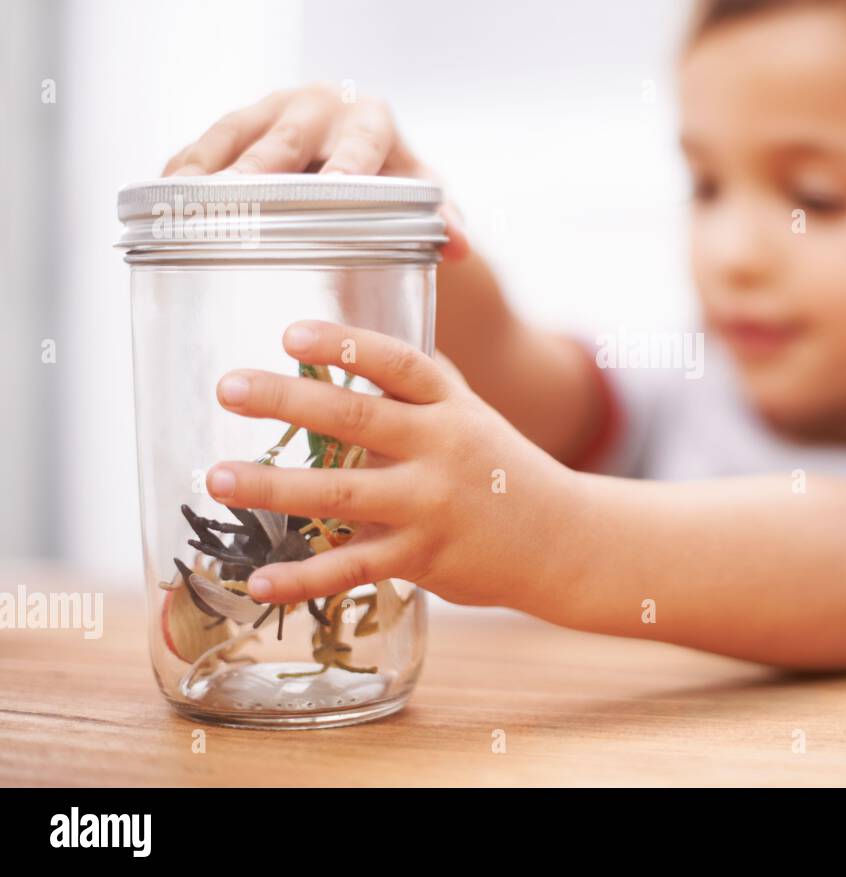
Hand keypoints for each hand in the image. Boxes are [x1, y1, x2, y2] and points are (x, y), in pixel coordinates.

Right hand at [162, 83, 466, 258]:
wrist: (359, 158)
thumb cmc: (392, 181)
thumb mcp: (419, 197)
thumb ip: (443, 219)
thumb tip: (458, 243)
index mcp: (368, 119)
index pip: (359, 143)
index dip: (347, 166)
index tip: (336, 190)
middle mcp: (315, 106)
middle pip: (286, 140)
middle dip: (260, 170)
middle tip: (237, 203)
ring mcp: (267, 112)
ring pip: (232, 136)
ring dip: (205, 169)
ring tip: (179, 202)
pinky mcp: (231, 129)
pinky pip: (199, 147)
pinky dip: (178, 172)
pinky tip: (157, 202)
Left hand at [204, 320, 577, 606]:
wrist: (562, 540)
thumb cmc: (503, 470)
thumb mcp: (473, 415)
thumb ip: (422, 386)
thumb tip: (356, 343)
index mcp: (452, 405)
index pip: (398, 364)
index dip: (345, 345)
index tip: (292, 332)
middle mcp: (442, 448)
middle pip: (358, 417)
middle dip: (288, 400)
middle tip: (228, 386)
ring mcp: (431, 504)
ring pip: (342, 493)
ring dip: (273, 486)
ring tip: (217, 477)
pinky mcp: (423, 557)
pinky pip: (353, 568)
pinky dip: (304, 577)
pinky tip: (259, 579)